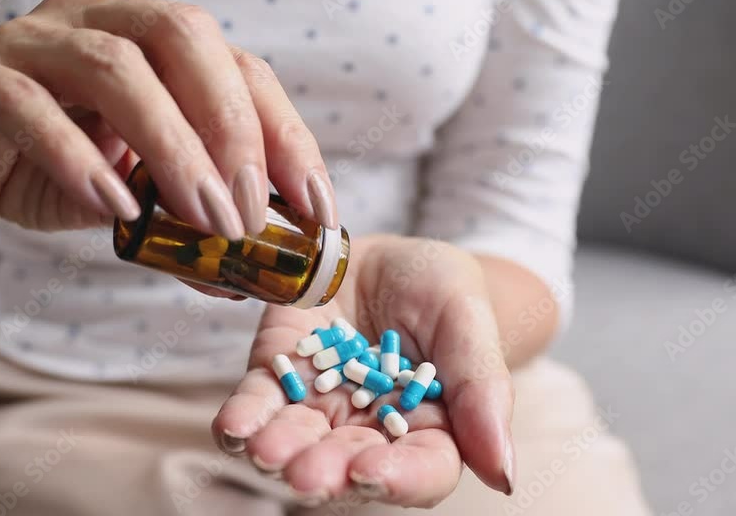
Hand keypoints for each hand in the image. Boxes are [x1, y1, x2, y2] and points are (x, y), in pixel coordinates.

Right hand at [0, 0, 336, 235]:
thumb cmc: (48, 174)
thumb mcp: (133, 198)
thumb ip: (186, 221)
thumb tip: (250, 274)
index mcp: (148, 39)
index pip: (236, 66)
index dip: (283, 134)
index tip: (315, 208)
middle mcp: (96, 20)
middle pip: (184, 37)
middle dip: (230, 127)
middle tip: (248, 212)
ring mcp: (31, 39)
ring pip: (115, 68)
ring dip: (171, 148)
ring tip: (200, 219)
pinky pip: (29, 105)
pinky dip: (79, 157)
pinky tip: (114, 206)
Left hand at [211, 235, 514, 507]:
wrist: (390, 255)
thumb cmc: (443, 290)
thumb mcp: (469, 320)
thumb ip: (483, 390)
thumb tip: (503, 474)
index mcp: (430, 427)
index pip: (421, 469)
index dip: (397, 479)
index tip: (369, 472)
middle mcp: (371, 430)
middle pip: (349, 466)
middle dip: (325, 471)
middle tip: (304, 474)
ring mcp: (320, 405)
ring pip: (298, 442)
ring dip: (279, 451)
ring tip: (264, 450)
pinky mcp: (279, 375)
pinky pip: (257, 404)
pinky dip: (242, 419)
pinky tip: (233, 426)